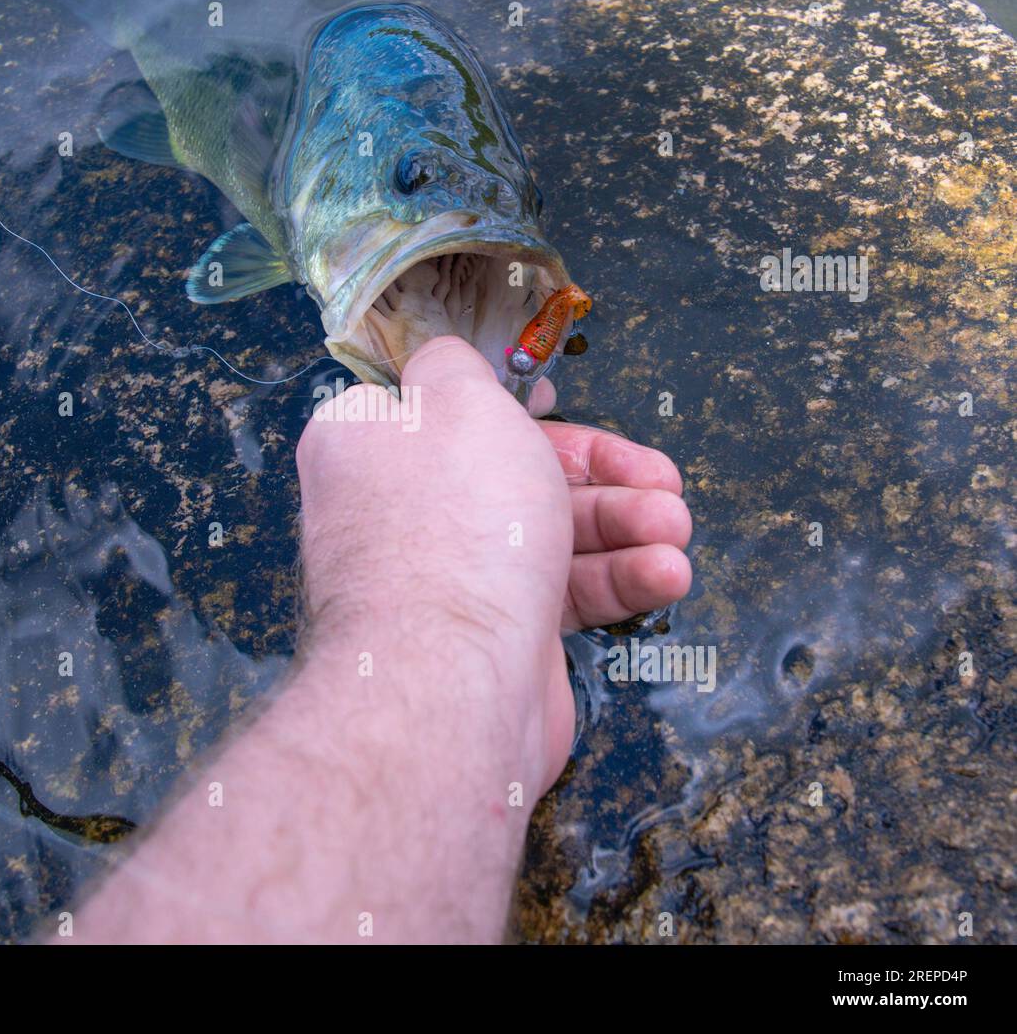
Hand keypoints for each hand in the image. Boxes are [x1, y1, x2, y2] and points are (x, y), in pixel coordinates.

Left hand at [296, 336, 690, 794]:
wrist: (455, 682)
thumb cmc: (456, 525)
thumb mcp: (459, 402)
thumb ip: (455, 365)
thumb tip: (443, 362)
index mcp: (368, 446)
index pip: (439, 408)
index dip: (508, 407)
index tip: (559, 408)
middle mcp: (401, 510)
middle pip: (513, 469)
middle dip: (601, 474)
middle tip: (662, 482)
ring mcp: (445, 576)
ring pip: (546, 531)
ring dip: (623, 526)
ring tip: (675, 532)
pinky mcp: (490, 631)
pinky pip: (557, 590)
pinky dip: (612, 578)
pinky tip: (665, 574)